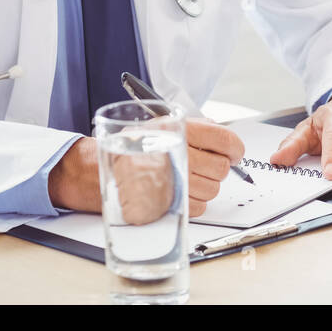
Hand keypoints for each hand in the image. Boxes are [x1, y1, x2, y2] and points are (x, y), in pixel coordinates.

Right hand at [48, 118, 244, 220]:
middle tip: (202, 166)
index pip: (227, 140)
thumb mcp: (164, 123)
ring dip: (205, 187)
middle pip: (222, 169)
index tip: (232, 153)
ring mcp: (172, 180)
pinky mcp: (166, 204)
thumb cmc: (133, 145)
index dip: (235, 149)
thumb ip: (198, 129)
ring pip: (213, 190)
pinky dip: (193, 202)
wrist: (96, 165)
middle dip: (217, 169)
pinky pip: (199, 207)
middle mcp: (178, 153)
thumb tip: (226, 142)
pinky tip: (178, 191)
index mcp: (181, 129)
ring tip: (186, 178)